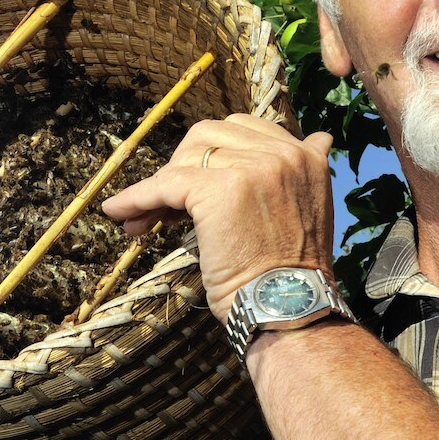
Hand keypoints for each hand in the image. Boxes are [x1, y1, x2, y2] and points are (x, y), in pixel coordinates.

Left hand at [101, 114, 334, 320]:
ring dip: (159, 187)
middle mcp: (282, 153)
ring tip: (145, 221)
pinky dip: (137, 198)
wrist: (289, 308)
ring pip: (184, 160)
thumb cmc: (291, 272)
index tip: (192, 186)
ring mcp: (252, 168)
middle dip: (182, 165)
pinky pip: (164, 185)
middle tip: (166, 204)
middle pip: (208, 136)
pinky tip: (119, 212)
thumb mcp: (311, 206)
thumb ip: (301, 171)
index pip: (240, 130)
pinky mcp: (219, 190)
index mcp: (303, 155)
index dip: (209, 156)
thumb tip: (319, 138)